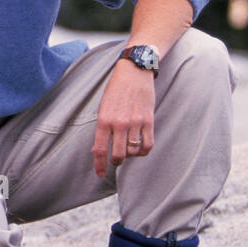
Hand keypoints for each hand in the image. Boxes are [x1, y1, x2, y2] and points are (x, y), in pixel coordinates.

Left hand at [91, 62, 155, 178]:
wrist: (134, 72)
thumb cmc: (116, 90)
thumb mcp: (103, 107)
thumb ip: (102, 128)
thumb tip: (98, 149)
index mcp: (104, 120)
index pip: (99, 149)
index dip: (99, 165)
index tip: (100, 174)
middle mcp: (119, 123)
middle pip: (118, 155)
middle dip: (116, 162)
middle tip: (116, 160)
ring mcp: (135, 122)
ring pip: (133, 151)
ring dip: (130, 156)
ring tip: (128, 150)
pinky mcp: (148, 120)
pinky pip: (147, 144)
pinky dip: (143, 151)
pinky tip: (140, 149)